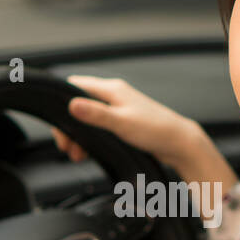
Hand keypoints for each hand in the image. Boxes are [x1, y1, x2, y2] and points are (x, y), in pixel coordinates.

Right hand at [49, 74, 197, 167]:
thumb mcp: (121, 123)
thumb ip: (96, 114)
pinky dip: (91, 139)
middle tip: (66, 146)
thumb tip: (71, 105)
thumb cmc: (156, 131)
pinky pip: (99, 127)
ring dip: (80, 135)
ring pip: (88, 118)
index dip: (62, 102)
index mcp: (112, 90)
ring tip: (77, 154)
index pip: (75, 86)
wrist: (180, 144)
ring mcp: (119, 109)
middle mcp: (114, 96)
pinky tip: (90, 152)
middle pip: (79, 105)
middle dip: (70, 126)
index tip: (59, 125)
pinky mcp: (123, 122)